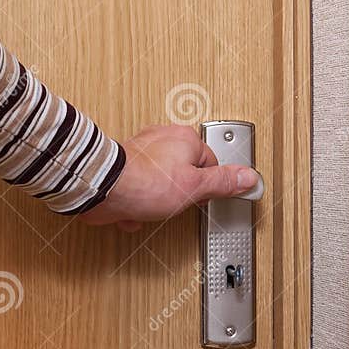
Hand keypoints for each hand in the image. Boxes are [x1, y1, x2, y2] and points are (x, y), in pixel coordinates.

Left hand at [79, 124, 259, 230]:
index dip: (208, 186)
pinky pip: (140, 187)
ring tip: (153, 205)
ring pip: (162, 181)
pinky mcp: (123, 167)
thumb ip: (223, 182)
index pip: (211, 164)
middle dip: (181, 193)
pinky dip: (139, 201)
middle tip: (175, 202)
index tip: (201, 198)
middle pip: (186, 172)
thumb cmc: (144, 184)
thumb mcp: (196, 187)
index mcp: (185, 139)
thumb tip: (248, 178)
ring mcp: (141, 151)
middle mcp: (163, 139)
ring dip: (158, 199)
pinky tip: (136, 210)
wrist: (100, 189)